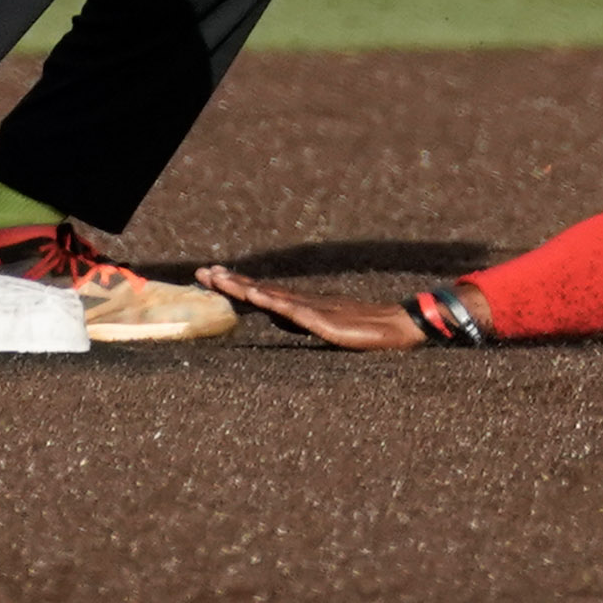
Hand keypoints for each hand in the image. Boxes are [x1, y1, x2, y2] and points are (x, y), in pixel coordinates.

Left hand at [199, 265, 437, 349]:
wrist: (400, 327)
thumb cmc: (368, 330)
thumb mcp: (326, 327)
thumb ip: (301, 320)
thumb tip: (276, 316)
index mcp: (303, 305)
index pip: (264, 292)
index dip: (237, 284)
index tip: (212, 276)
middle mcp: (305, 302)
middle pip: (262, 289)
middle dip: (231, 281)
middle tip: (202, 272)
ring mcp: (315, 310)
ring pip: (273, 296)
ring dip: (244, 287)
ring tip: (219, 280)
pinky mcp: (326, 322)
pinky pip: (294, 311)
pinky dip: (274, 301)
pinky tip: (257, 295)